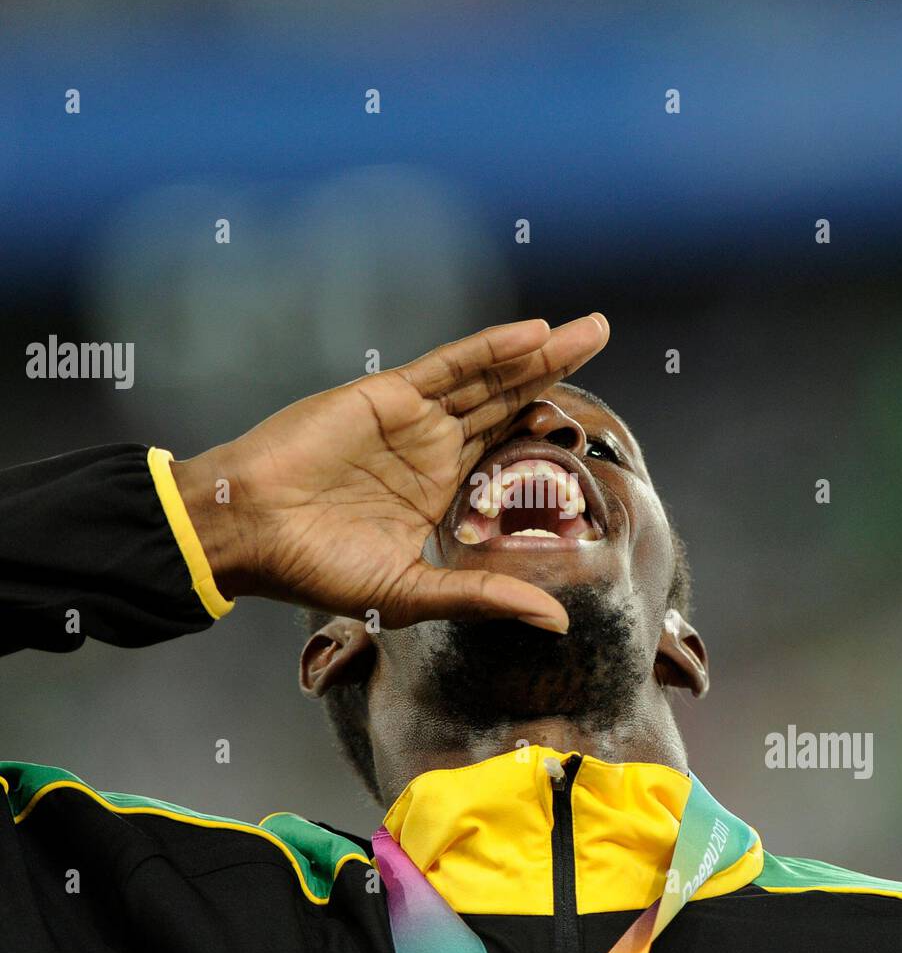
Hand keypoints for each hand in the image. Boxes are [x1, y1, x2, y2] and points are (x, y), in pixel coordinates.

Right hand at [171, 315, 608, 631]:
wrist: (248, 532)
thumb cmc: (316, 568)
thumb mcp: (412, 593)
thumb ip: (484, 597)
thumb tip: (557, 622)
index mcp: (441, 491)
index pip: (508, 451)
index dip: (549, 429)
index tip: (595, 422)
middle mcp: (433, 448)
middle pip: (508, 400)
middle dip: (557, 370)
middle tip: (602, 334)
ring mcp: (412, 418)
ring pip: (488, 377)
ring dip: (539, 352)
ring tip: (591, 329)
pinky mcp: (388, 395)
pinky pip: (450, 366)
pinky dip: (491, 348)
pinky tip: (534, 334)